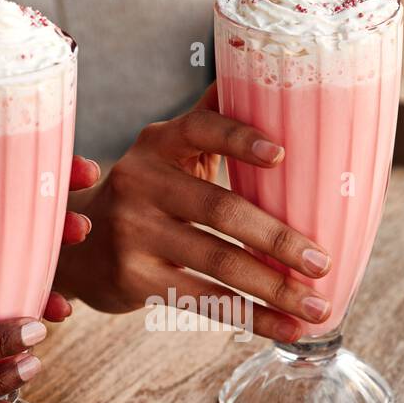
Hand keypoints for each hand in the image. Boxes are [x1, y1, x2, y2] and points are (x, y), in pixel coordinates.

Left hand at [0, 147, 99, 323]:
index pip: (18, 181)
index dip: (54, 174)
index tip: (86, 172)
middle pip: (36, 222)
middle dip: (64, 222)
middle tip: (81, 227)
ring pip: (33, 265)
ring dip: (57, 273)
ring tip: (65, 288)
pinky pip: (17, 309)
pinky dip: (39, 308)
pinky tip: (54, 313)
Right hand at [52, 85, 331, 342]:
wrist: (79, 247)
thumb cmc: (147, 191)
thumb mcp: (166, 150)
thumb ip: (210, 119)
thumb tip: (267, 73)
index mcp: (158, 142)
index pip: (202, 130)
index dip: (240, 140)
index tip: (283, 155)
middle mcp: (140, 183)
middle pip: (219, 210)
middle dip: (278, 239)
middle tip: (323, 261)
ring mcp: (134, 235)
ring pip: (217, 264)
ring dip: (274, 289)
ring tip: (318, 307)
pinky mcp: (136, 280)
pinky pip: (205, 302)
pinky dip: (251, 318)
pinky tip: (287, 329)